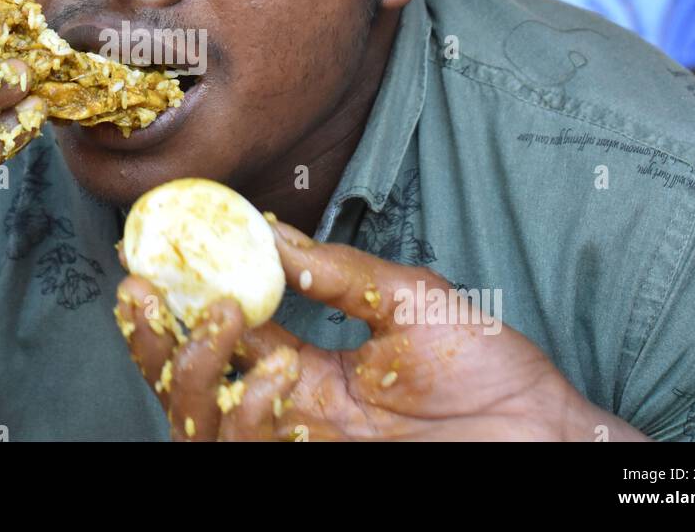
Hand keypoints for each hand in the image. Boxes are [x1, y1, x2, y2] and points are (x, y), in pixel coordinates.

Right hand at [116, 221, 646, 440]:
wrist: (548, 436)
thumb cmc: (491, 371)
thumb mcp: (411, 300)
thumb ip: (338, 272)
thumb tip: (268, 228)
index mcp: (307, 372)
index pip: (222, 336)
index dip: (177, 296)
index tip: (152, 250)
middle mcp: (292, 413)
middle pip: (190, 387)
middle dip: (154, 339)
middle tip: (146, 288)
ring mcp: (301, 445)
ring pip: (199, 427)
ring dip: (197, 367)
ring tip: (224, 313)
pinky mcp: (317, 466)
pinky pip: (247, 453)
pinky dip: (247, 412)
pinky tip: (277, 370)